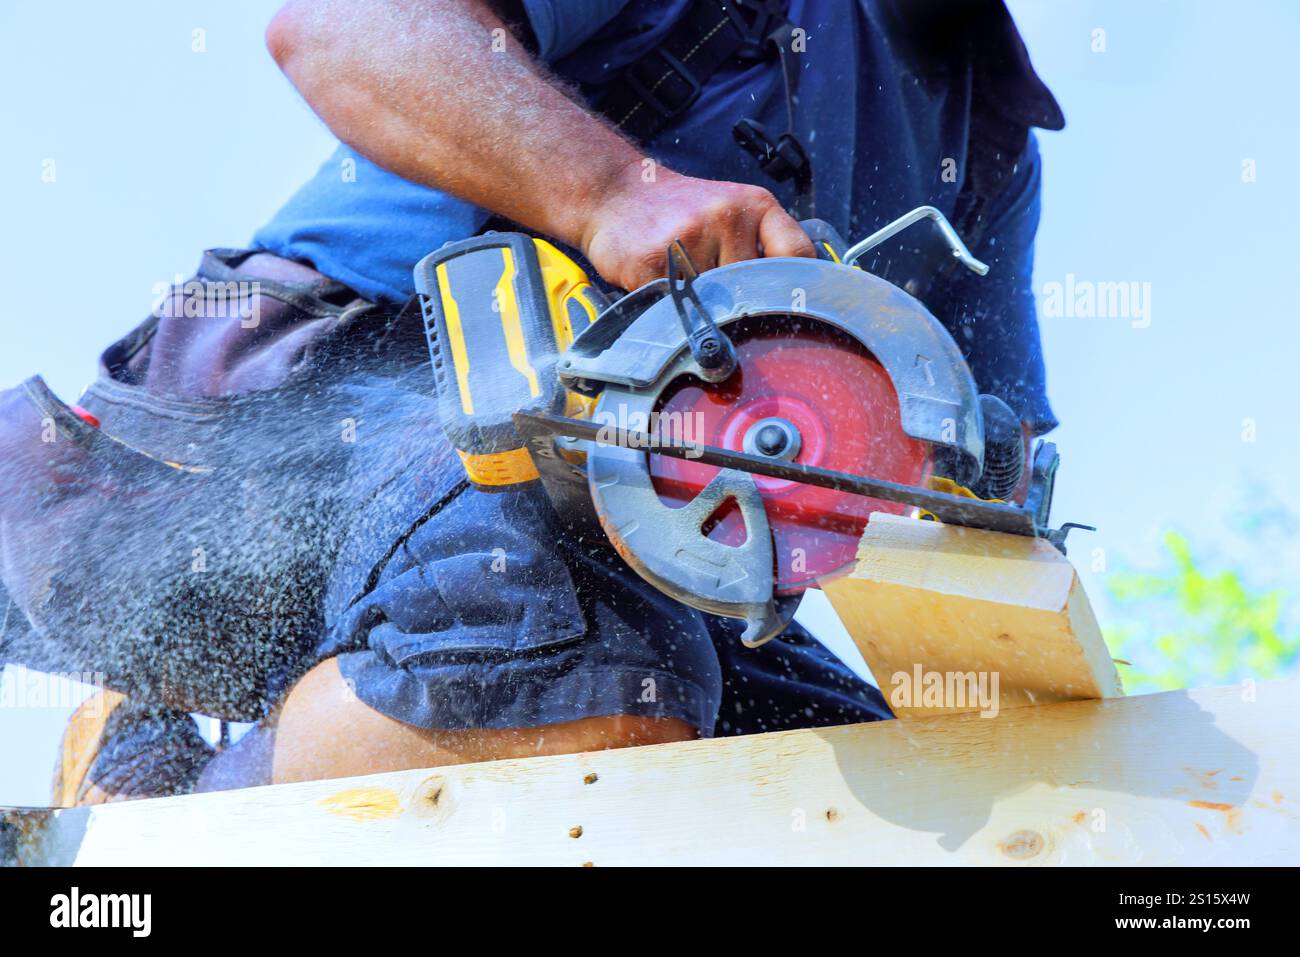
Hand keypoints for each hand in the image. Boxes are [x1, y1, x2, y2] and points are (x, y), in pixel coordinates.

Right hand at [580, 163, 815, 289]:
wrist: (616, 193)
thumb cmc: (679, 211)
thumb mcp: (732, 212)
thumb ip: (762, 246)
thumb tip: (794, 298)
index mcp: (754, 205)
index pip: (796, 253)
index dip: (794, 285)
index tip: (789, 304)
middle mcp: (727, 216)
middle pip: (753, 287)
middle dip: (736, 296)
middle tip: (714, 285)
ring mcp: (691, 238)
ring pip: (714, 301)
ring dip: (699, 301)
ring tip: (682, 275)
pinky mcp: (656, 262)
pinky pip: (677, 304)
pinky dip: (669, 302)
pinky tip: (660, 279)